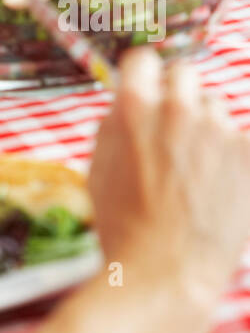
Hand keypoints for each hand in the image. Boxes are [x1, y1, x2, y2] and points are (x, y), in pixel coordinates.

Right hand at [89, 47, 249, 312]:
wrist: (165, 273)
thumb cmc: (123, 226)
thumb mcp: (97, 166)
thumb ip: (114, 124)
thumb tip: (127, 101)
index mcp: (134, 106)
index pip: (144, 59)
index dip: (143, 75)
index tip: (147, 88)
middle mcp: (178, 108)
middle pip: (184, 75)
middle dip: (178, 97)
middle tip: (174, 132)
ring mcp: (218, 131)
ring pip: (216, 109)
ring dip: (207, 129)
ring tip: (197, 172)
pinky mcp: (249, 154)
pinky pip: (242, 140)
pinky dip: (234, 157)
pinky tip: (222, 184)